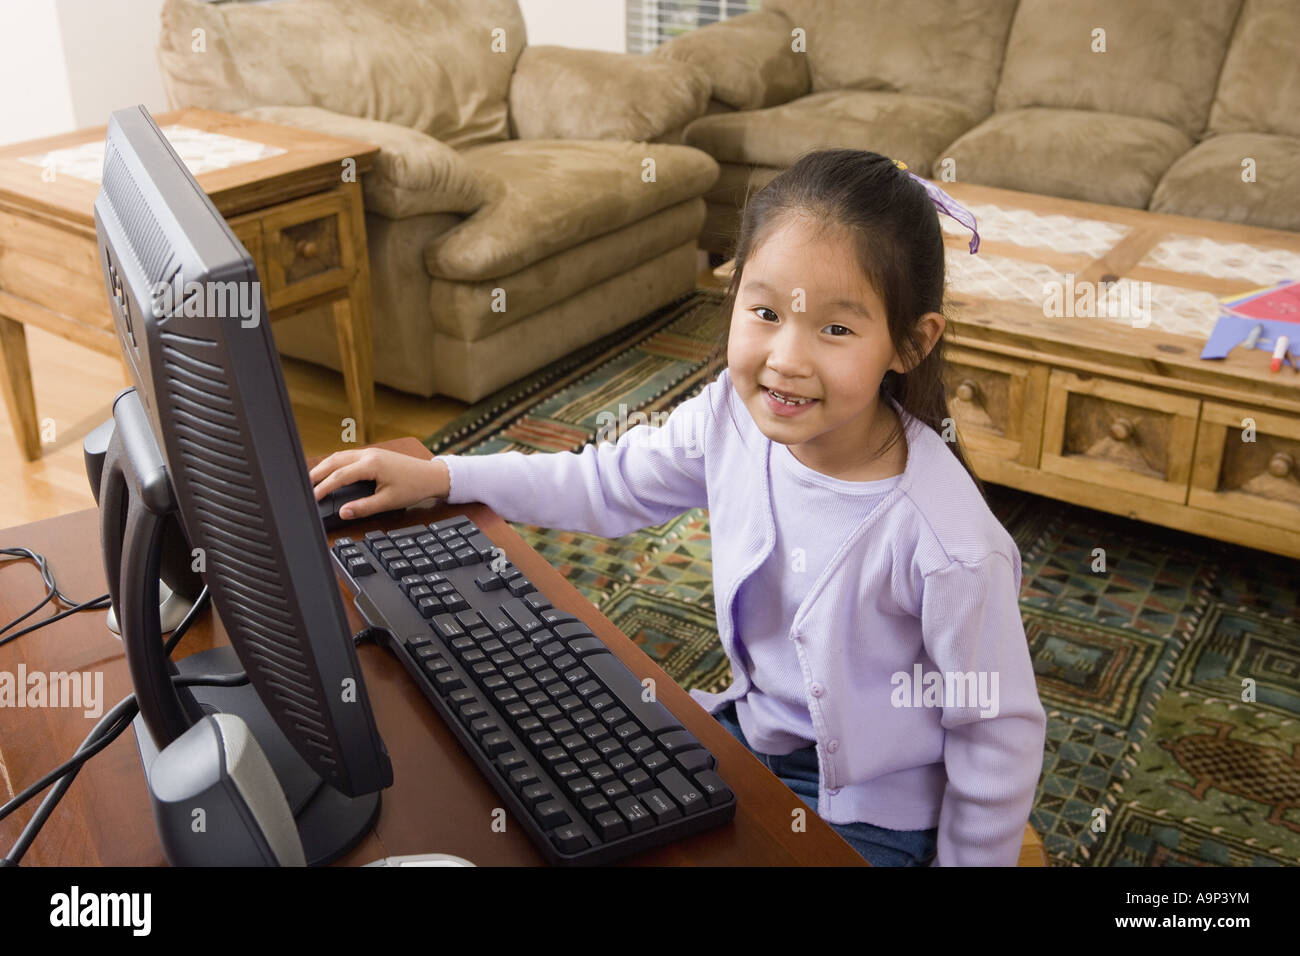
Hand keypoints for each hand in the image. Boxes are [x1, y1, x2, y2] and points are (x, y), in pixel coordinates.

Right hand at [309, 448, 449, 519]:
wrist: (431, 476)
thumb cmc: (413, 487)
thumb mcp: (388, 502)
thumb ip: (363, 508)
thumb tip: (344, 512)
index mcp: (370, 464)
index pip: (339, 475)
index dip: (323, 487)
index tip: (312, 497)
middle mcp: (368, 454)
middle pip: (334, 461)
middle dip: (317, 473)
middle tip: (303, 485)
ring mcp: (370, 452)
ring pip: (340, 456)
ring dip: (325, 466)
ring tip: (313, 479)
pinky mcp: (373, 454)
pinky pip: (348, 456)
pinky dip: (335, 463)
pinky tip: (331, 472)